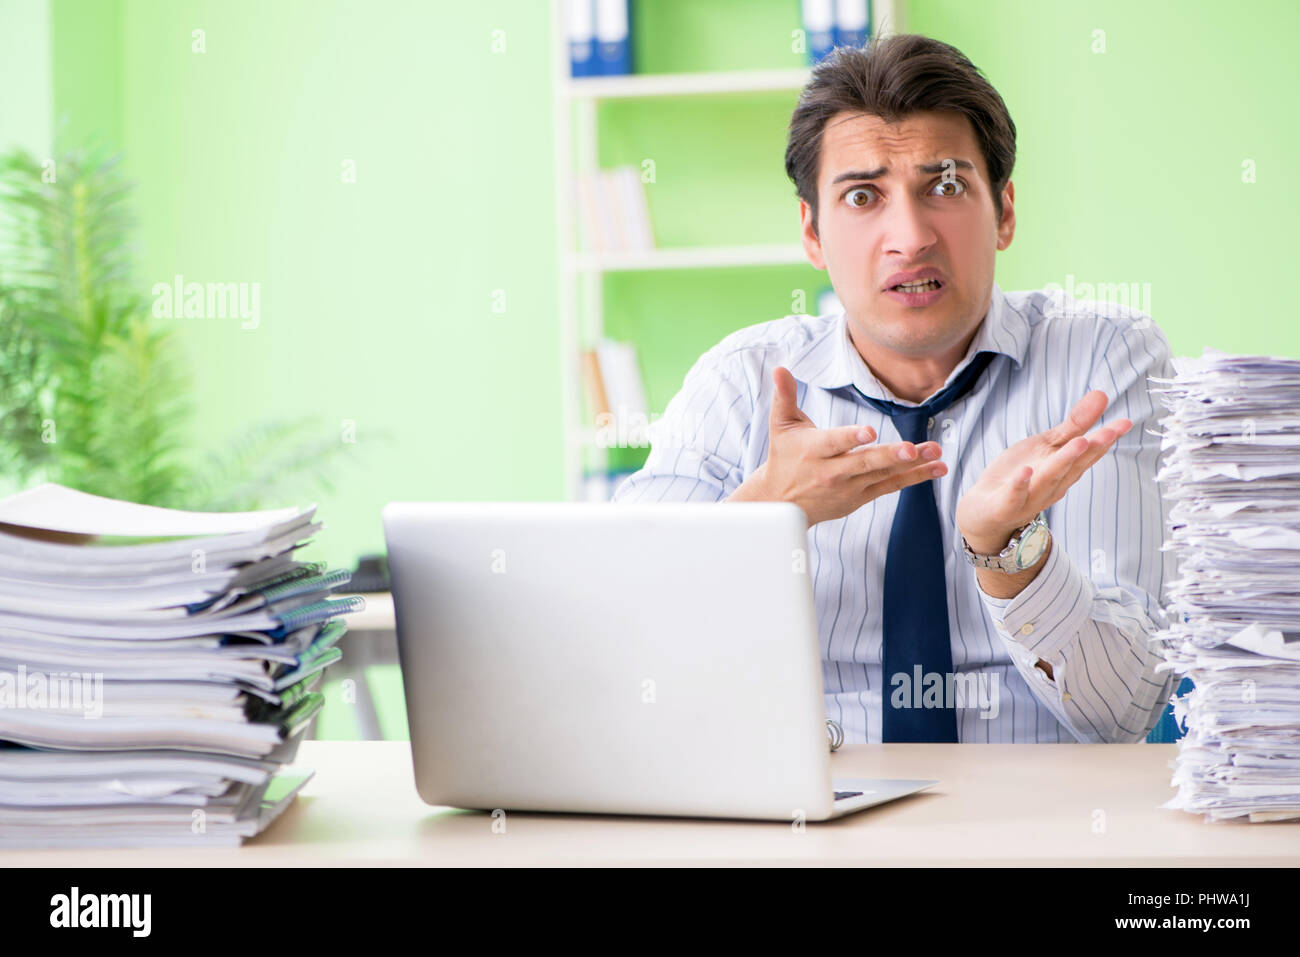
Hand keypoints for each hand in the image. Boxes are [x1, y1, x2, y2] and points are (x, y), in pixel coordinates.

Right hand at [727, 366, 946, 526]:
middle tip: (912, 448)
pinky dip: (915, 478)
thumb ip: (784, 395)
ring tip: (936, 453)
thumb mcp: (781, 425)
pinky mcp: (861, 496)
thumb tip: (780, 368)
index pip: (835, 442)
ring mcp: (849, 486)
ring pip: (883, 474)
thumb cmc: (784, 457)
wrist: (781, 503)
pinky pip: (890, 485)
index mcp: (814, 450)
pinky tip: (936, 468)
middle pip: (864, 461)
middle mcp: (832, 471)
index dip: (851, 437)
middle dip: (889, 456)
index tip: (869, 433)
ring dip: (913, 465)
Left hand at [956, 390, 1132, 552]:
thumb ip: (1075, 424)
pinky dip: (1020, 484)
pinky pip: (1014, 495)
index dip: (1106, 439)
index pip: (1089, 454)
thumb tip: (1102, 394)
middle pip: (1074, 466)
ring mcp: (1031, 496)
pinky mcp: (1006, 505)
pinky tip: (1026, 471)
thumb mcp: (1048, 445)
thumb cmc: (1024, 474)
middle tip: (1108, 433)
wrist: (987, 510)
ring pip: (1049, 479)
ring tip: (1078, 443)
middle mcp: (1054, 485)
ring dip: (1063, 462)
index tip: (1125, 423)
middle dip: (1091, 449)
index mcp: (1066, 470)